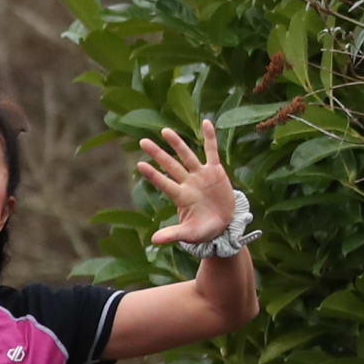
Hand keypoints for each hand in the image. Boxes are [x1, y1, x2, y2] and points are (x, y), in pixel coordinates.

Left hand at [136, 118, 240, 247]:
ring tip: (165, 131)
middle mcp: (188, 183)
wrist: (224, 225)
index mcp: (181, 197)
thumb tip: (153, 241)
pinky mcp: (216, 171)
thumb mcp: (189, 234)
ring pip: (187, 155)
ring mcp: (201, 175)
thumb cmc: (204, 230)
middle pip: (170, 165)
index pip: (164, 183)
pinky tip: (207, 122)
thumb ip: (172, 234)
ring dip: (177, 143)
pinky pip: (212, 151)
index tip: (140, 164)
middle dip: (158, 154)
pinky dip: (210, 138)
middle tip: (143, 141)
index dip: (153, 174)